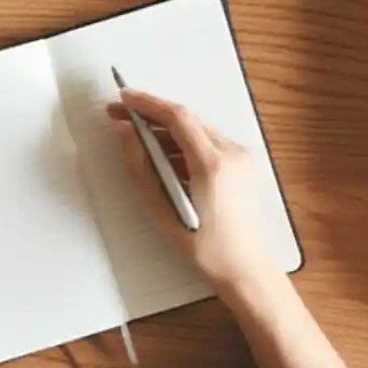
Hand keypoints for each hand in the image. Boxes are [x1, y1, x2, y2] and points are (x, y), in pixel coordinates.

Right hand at [108, 89, 273, 290]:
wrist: (246, 269)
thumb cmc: (207, 249)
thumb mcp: (163, 210)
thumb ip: (140, 167)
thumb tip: (125, 133)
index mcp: (213, 164)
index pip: (178, 117)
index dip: (147, 103)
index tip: (124, 99)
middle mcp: (232, 154)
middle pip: (187, 120)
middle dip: (152, 115)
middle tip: (122, 117)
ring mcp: (241, 158)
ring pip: (197, 130)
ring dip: (167, 131)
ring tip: (139, 141)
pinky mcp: (243, 165)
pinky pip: (208, 144)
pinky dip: (184, 145)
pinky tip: (165, 159)